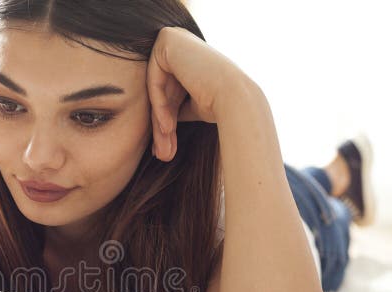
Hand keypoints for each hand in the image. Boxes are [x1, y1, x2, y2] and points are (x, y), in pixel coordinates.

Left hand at [147, 26, 255, 160]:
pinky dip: (159, 104)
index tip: (165, 148)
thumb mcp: (188, 106)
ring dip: (159, 120)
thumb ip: (172, 105)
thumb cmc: (218, 107)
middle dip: (160, 124)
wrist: (236, 100)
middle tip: (161, 152)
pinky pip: (154, 80)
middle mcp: (180, 41)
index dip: (165, 119)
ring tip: (164, 148)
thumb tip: (158, 123)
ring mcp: (173, 37)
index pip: (167, 90)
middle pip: (159, 90)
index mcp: (187, 54)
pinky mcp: (167, 41)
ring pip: (155, 88)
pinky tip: (167, 126)